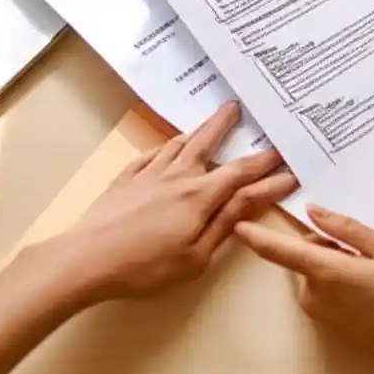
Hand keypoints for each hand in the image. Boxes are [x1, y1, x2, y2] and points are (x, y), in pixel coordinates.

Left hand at [55, 101, 297, 303]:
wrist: (86, 259)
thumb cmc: (145, 267)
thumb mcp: (196, 255)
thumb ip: (226, 222)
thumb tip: (255, 196)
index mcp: (199, 196)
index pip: (242, 175)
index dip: (267, 168)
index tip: (287, 162)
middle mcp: (176, 176)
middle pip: (207, 142)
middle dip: (226, 124)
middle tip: (238, 106)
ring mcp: (148, 174)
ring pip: (179, 144)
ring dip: (198, 131)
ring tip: (209, 121)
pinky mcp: (125, 179)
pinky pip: (151, 154)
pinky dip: (165, 147)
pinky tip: (167, 148)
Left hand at [235, 206, 373, 373]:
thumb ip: (346, 228)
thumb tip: (314, 213)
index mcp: (326, 271)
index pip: (280, 250)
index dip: (256, 235)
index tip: (236, 222)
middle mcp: (314, 292)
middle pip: (305, 252)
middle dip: (326, 242)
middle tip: (365, 250)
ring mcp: (318, 309)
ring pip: (315, 269)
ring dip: (334, 261)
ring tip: (372, 272)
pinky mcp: (325, 320)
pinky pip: (322, 287)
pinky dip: (337, 279)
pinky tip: (367, 287)